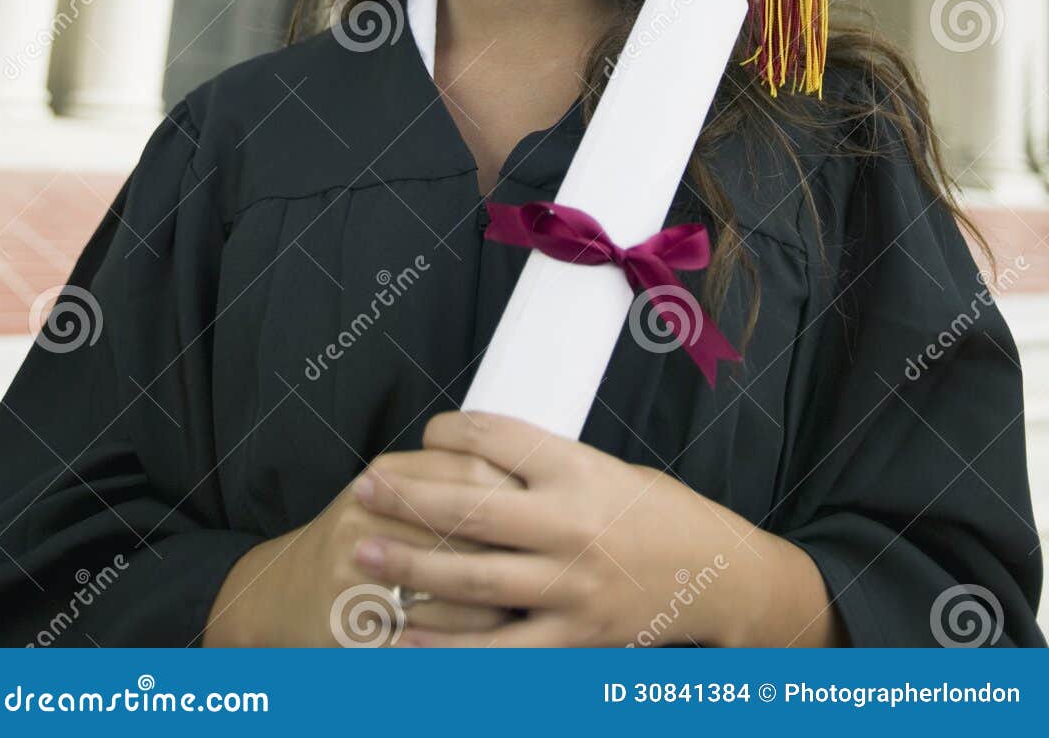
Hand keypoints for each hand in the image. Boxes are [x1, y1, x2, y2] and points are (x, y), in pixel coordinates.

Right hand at [202, 447, 524, 646]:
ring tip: (523, 604)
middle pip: (468, 528)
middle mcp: (365, 518)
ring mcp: (355, 575)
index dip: (517, 490)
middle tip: (544, 560)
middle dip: (514, 549)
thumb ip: (447, 478)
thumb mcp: (391, 492)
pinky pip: (426, 638)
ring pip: (455, 590)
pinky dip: (463, 643)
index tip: (546, 507)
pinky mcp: (352, 628)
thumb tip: (527, 480)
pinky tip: (485, 642)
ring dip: (498, 602)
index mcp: (383, 477)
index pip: (470, 470)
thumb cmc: (358, 537)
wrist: (283, 593)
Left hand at [350, 409, 724, 646]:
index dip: (450, 430)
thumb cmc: (658, 513)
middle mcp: (571, 525)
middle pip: (471, 508)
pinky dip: (447, 648)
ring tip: (366, 554)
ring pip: (476, 579)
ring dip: (413, 567)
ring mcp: (571, 586)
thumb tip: (474, 450)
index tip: (424, 435)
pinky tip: (404, 638)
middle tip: (362, 489)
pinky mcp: (574, 637)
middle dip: (408, 498)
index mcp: (579, 469)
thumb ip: (545, 465)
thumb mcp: (606, 467)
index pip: (497, 437)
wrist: (719, 574)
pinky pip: (498, 651)